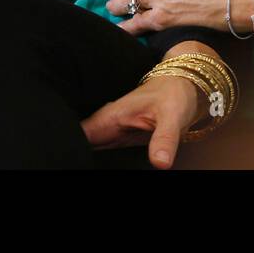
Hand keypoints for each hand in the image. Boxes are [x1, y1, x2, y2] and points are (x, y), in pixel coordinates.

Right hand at [80, 74, 203, 168]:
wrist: (183, 85)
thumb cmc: (174, 94)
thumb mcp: (172, 116)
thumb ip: (164, 139)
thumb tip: (160, 164)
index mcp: (108, 118)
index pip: (75, 137)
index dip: (70, 151)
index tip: (73, 162)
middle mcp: (103, 126)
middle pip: (78, 147)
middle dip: (76, 158)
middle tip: (81, 167)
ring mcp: (109, 134)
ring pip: (88, 151)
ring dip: (87, 159)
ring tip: (87, 165)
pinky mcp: (117, 141)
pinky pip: (101, 154)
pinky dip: (101, 160)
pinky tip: (106, 164)